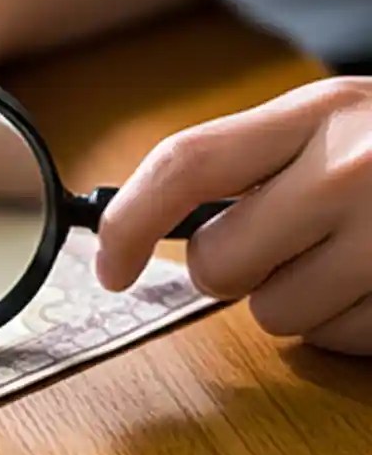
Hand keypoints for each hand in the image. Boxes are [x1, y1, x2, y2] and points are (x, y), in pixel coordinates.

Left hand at [96, 76, 371, 354]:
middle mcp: (350, 170)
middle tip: (292, 244)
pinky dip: (352, 324)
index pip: (184, 166)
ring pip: (274, 315)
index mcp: (320, 113)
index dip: (127, 223)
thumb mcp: (348, 123)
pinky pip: (336, 341)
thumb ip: (262, 158)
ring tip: (358, 258)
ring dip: (301, 300)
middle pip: (216, 262)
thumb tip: (151, 219)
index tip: (108, 266)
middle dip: (235, 269)